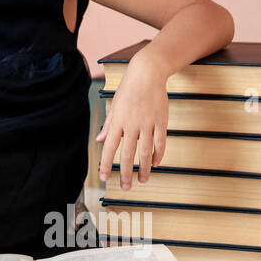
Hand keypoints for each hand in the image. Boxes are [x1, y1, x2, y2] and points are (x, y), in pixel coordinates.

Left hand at [96, 55, 168, 189]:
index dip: (106, 164)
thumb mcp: (114, 106)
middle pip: (127, 154)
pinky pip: (160, 142)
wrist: (147, 73)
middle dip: (125, 173)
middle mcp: (131, 125)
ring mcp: (147, 124)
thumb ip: (108, 125)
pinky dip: (158, 155)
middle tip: (125, 187)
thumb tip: (99, 139)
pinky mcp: (161, 121)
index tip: (104, 178)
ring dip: (144, 168)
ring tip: (142, 180)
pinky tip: (155, 164)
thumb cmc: (128, 89)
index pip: (109, 148)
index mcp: (117, 122)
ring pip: (145, 152)